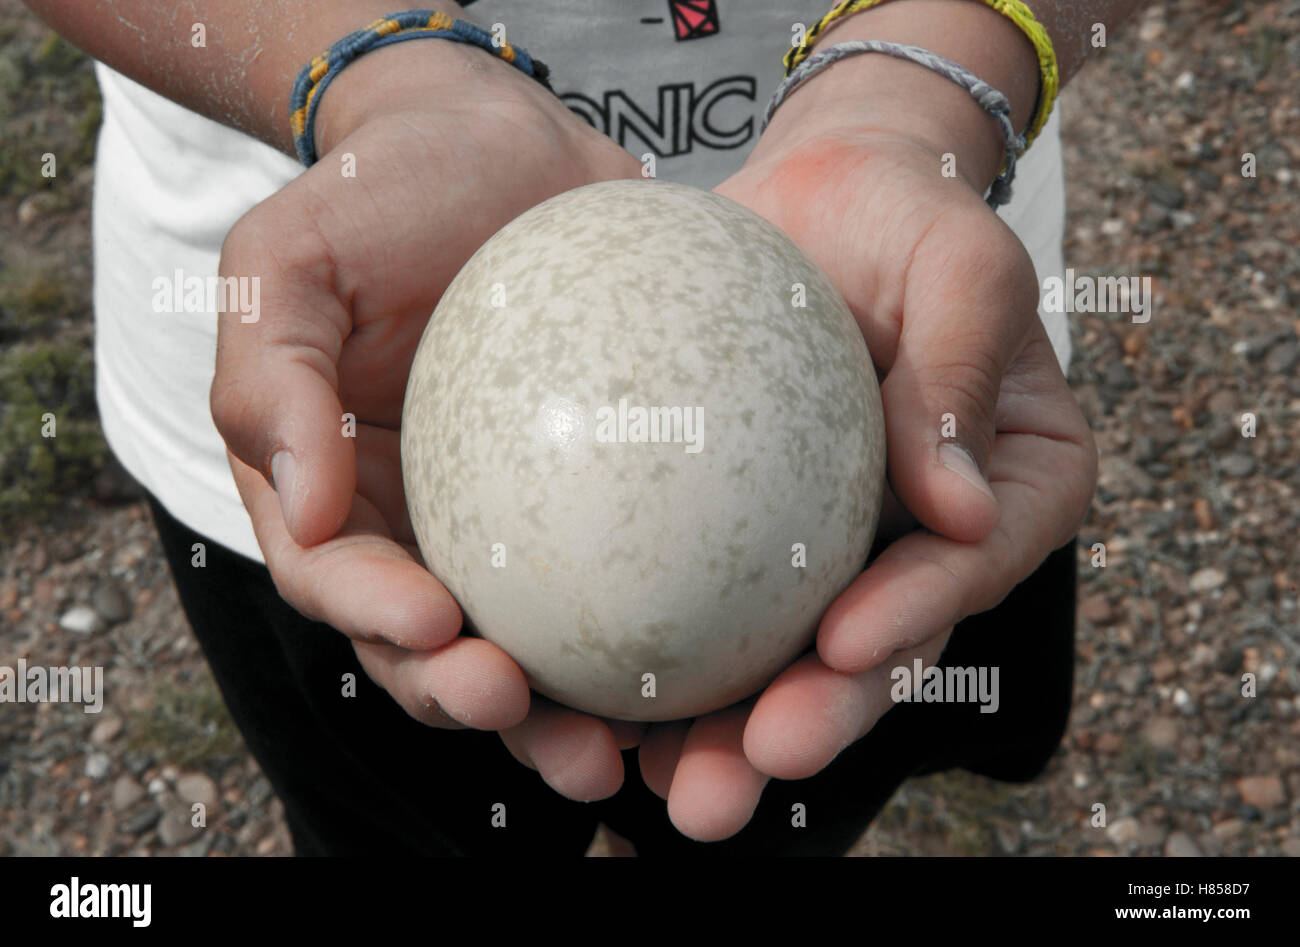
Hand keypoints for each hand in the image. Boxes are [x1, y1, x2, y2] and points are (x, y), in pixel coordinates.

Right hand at [212, 40, 645, 799]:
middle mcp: (420, 525)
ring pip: (535, 638)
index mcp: (333, 491)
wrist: (493, 140)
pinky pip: (627, 568)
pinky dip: (655, 626)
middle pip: (435, 647)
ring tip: (619, 749)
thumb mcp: (287, 260)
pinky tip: (708, 663)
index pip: (341, 581)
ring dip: (568, 710)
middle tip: (532, 716)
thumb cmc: (376, 195)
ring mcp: (511, 518)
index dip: (380, 625)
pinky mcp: (598, 496)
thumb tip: (303, 508)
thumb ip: (270, 376)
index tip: (442, 631)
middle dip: (475, 701)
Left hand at [636, 72, 1097, 840]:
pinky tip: (598, 704)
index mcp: (1006, 497)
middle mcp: (919, 545)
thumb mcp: (962, 263)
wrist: (816, 203)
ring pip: (783, 659)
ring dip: (727, 731)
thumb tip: (965, 514)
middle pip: (873, 652)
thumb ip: (963, 369)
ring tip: (670, 782)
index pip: (969, 573)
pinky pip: (698, 603)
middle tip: (748, 770)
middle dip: (813, 721)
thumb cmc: (906, 218)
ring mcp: (828, 550)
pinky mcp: (740, 538)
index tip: (845, 644)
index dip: (912, 620)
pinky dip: (658, 656)